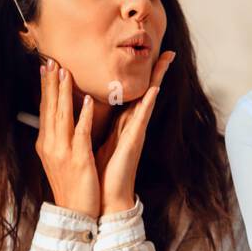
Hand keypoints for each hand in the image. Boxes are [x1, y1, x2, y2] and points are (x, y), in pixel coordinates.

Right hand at [35, 60, 99, 217]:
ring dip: (63, 93)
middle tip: (50, 61)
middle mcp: (51, 145)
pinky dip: (83, 116)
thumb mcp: (59, 159)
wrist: (74, 212)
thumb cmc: (71, 185)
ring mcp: (64, 152)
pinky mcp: (78, 159)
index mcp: (47, 144)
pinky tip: (87, 101)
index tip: (46, 68)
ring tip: (65, 72)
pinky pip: (81, 133)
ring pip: (62, 116)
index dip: (46, 88)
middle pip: (50, 109)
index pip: (45, 110)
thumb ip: (58, 140)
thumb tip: (57, 122)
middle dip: (50, 84)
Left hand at [96, 51, 173, 215]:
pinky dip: (147, 103)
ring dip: (157, 80)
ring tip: (166, 60)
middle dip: (156, 73)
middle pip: (145, 92)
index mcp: (121, 125)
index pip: (130, 95)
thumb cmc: (99, 174)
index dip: (137, 77)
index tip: (143, 58)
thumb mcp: (93, 142)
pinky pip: (141, 118)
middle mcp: (131, 126)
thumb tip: (83, 110)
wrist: (103, 198)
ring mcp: (135, 132)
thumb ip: (92, 125)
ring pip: (147, 100)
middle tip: (168, 52)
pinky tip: (154, 89)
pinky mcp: (134, 142)